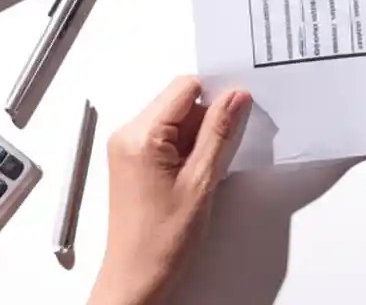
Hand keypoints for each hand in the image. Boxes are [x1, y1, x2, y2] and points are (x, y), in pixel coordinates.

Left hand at [90, 77, 251, 304]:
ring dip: (198, 136)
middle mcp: (127, 134)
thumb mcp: (201, 181)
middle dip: (207, 118)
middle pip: (178, 102)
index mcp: (140, 135)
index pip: (184, 88)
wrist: (137, 277)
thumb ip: (220, 133)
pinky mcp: (132, 160)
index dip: (215, 95)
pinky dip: (186, 148)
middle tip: (224, 150)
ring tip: (208, 170)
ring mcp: (127, 147)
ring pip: (174, 120)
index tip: (238, 111)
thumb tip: (236, 96)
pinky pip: (165, 137)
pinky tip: (196, 173)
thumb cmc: (163, 240)